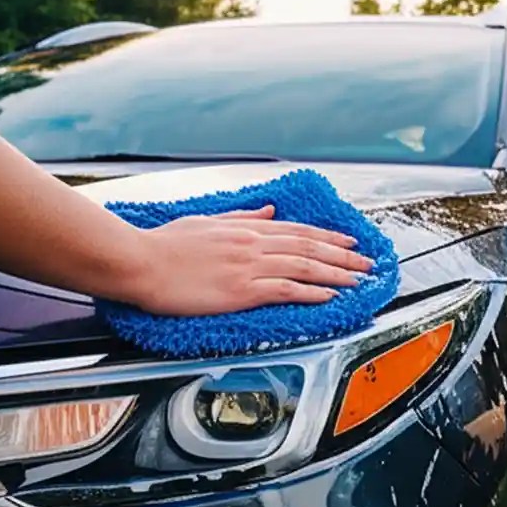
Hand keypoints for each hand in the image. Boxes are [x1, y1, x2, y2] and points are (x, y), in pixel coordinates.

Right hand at [121, 205, 373, 315]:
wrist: (137, 261)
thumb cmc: (163, 245)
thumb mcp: (206, 221)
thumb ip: (242, 218)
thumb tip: (268, 210)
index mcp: (245, 229)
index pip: (298, 230)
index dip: (329, 237)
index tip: (351, 242)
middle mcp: (253, 244)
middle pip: (309, 247)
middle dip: (344, 255)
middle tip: (368, 263)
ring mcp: (248, 266)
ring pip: (305, 266)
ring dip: (337, 274)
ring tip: (359, 280)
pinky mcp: (240, 289)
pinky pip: (285, 289)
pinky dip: (312, 291)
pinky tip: (330, 295)